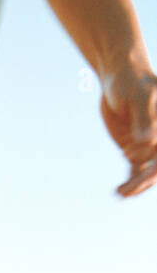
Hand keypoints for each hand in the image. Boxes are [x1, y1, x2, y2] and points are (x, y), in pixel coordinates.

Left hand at [100, 61, 156, 197]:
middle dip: (144, 181)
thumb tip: (149, 140)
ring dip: (136, 185)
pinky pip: (135, 170)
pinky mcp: (135, 149)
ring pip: (146, 171)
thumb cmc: (132, 83)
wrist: (118, 79)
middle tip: (126, 192)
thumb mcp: (138, 98)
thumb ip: (144, 120)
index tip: (133, 161)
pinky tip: (118, 192)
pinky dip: (129, 181)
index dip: (155, 164)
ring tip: (120, 193)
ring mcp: (147, 145)